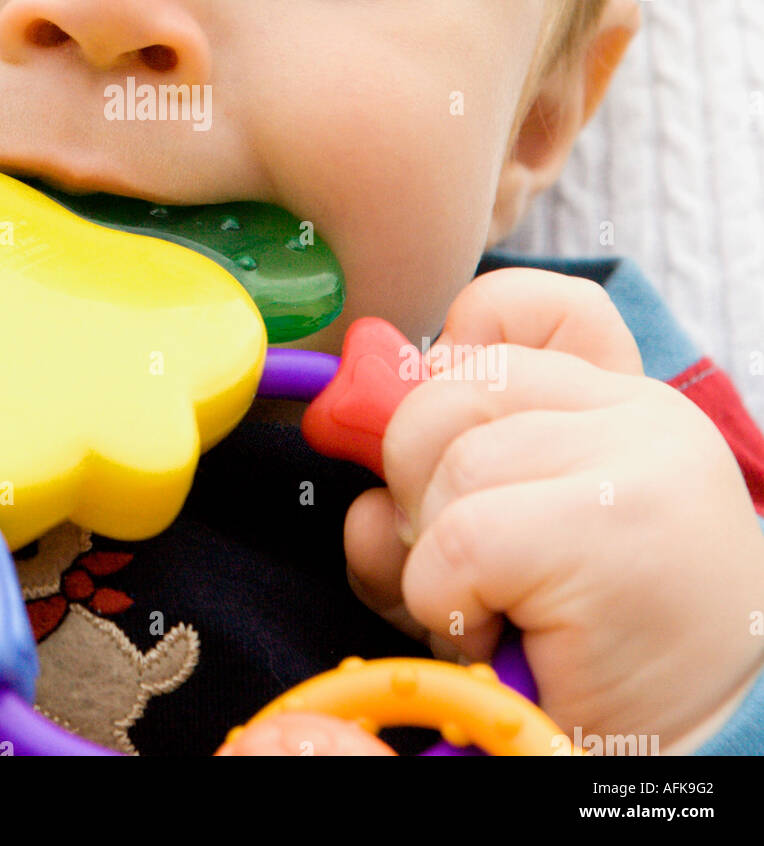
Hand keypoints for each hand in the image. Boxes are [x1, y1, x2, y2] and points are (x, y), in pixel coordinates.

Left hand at [343, 268, 763, 751]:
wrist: (696, 742)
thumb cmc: (583, 640)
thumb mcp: (504, 527)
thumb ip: (438, 466)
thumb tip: (350, 435)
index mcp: (614, 398)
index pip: (516, 306)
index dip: (443, 361)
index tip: (439, 446)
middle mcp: (636, 411)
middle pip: (447, 388)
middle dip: (412, 482)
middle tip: (457, 560)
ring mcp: (635, 460)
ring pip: (449, 467)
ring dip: (432, 561)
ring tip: (491, 608)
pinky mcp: (613, 525)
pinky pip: (458, 541)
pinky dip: (444, 601)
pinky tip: (496, 633)